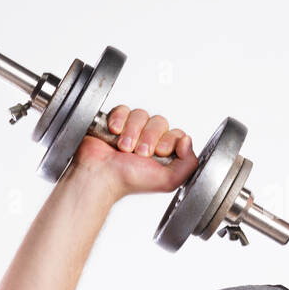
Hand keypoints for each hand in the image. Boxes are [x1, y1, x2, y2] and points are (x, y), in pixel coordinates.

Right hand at [71, 105, 196, 196]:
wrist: (100, 176)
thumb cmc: (128, 180)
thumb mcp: (168, 180)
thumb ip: (188, 164)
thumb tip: (188, 141)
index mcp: (162, 152)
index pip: (175, 133)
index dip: (167, 141)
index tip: (158, 153)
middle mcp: (148, 140)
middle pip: (159, 122)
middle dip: (148, 138)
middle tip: (139, 153)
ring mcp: (132, 130)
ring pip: (141, 114)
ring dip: (132, 132)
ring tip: (124, 147)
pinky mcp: (115, 121)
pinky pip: (123, 109)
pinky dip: (119, 120)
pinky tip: (114, 132)